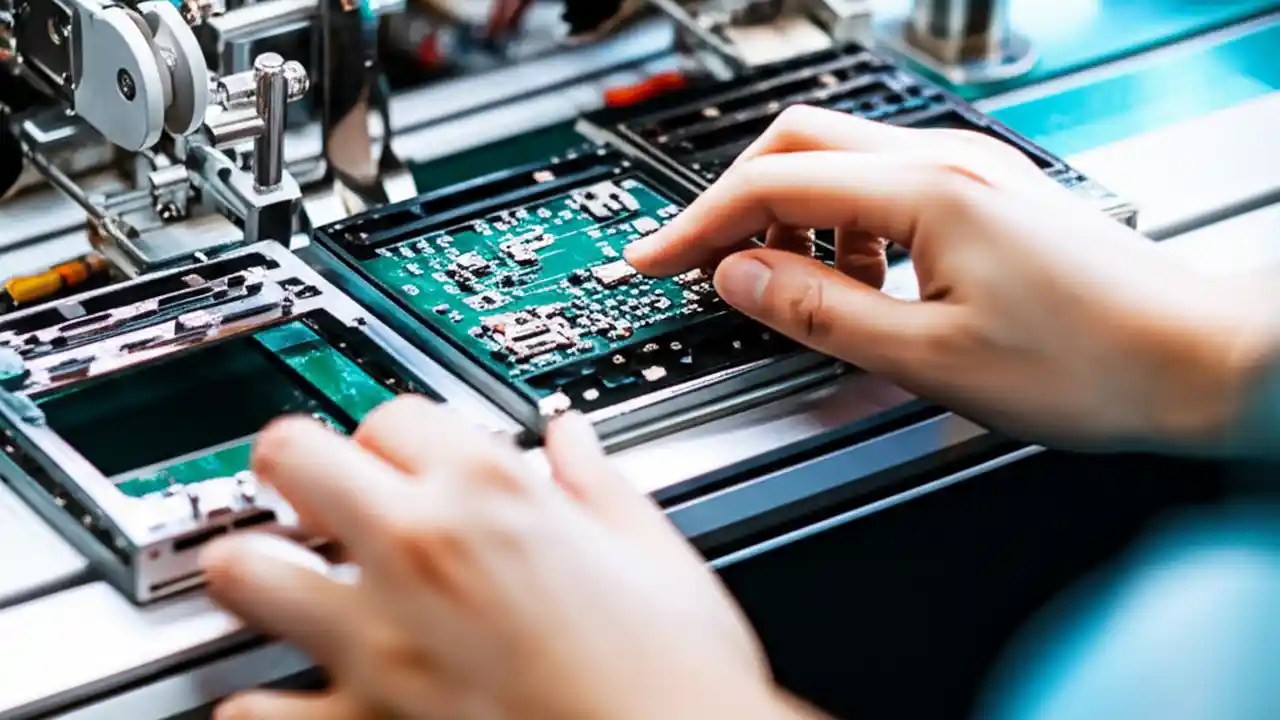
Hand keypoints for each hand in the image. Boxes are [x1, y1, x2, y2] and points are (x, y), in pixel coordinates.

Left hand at [201, 397, 799, 719]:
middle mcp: (420, 553)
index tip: (411, 453)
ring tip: (289, 582)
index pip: (395, 413)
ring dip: (260, 570)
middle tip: (320, 492)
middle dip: (297, 465)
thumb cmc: (679, 679)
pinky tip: (297, 693)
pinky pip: (255, 708)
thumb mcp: (655, 555)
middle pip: (290, 454)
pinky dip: (265, 698)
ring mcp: (379, 645)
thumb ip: (599, 487)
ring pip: (244, 570)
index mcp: (494, 496)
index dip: (401, 431)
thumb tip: (574, 444)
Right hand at [626, 105, 1278, 449]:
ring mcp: (970, 171)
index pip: (773, 182)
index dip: (698, 223)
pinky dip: (843, 229)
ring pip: (841, 163)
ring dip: (793, 218)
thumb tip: (737, 278)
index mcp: (927, 190)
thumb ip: (819, 310)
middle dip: (737, 201)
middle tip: (704, 262)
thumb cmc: (1092, 362)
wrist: (1197, 359)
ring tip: (788, 289)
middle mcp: (947, 160)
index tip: (654, 256)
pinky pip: (885, 188)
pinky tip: (855, 284)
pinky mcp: (985, 195)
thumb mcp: (928, 354)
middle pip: (799, 143)